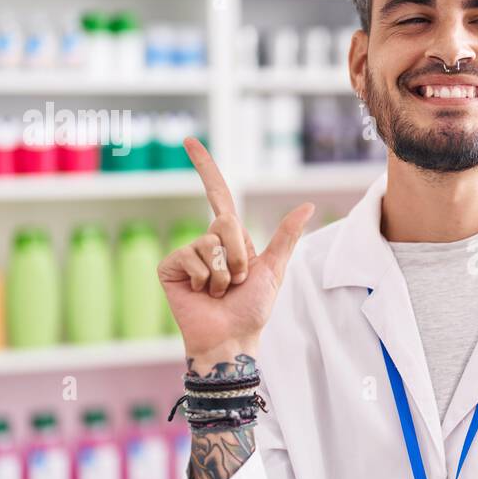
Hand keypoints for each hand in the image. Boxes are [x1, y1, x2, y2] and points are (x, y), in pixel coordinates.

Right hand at [158, 137, 313, 366]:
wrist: (231, 337)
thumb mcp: (274, 269)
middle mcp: (207, 240)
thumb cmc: (252, 308)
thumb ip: (286, 236)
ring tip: (220, 291)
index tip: (188, 141)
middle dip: (240, 254)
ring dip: (224, 273)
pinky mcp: (169, 266)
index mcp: (231, 238)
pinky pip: (191, 257)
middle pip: (225, 222)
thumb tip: (307, 206)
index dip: (204, 167)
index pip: (218, 194)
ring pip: (211, 243)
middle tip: (237, 281)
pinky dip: (204, 279)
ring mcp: (187, 253)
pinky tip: (200, 293)